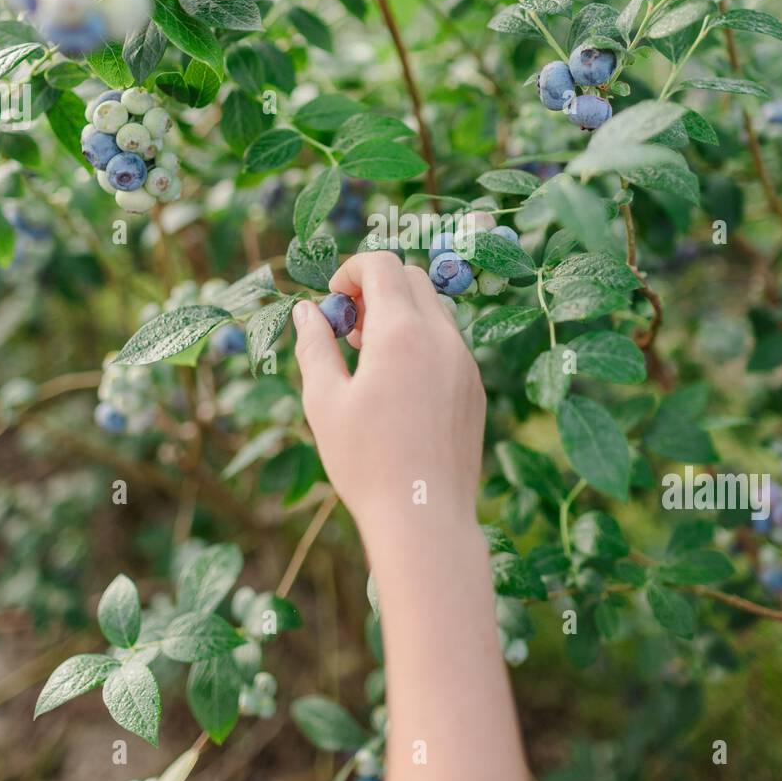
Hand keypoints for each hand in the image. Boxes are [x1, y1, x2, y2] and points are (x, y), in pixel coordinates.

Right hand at [291, 252, 485, 554]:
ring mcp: (465, 362)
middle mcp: (441, 338)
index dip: (351, 270)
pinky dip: (421, 341)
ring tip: (370, 359)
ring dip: (400, 314)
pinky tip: (399, 386)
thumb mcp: (324, 402)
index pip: (383, 264)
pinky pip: (449, 343)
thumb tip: (307, 311)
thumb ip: (314, 346)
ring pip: (434, 309)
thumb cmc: (366, 463)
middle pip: (413, 278)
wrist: (424, 516)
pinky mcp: (474, 387)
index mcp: (402, 333)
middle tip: (350, 330)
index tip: (333, 301)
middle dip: (376, 288)